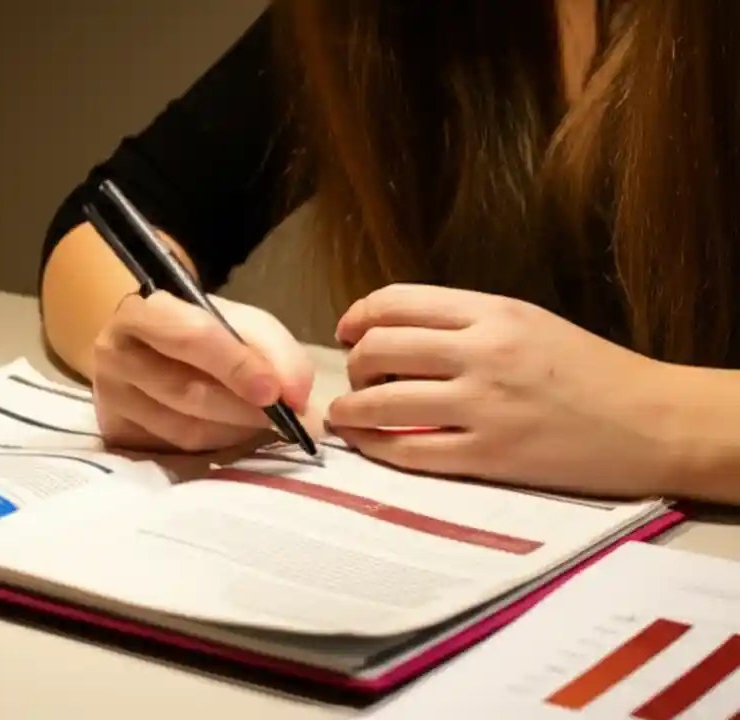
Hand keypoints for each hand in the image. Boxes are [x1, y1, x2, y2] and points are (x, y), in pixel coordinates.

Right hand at [92, 291, 315, 451]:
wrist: (142, 349)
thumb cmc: (193, 330)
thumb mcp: (234, 321)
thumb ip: (273, 350)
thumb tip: (299, 399)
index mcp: (140, 312)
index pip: (189, 337)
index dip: (237, 365)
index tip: (276, 392)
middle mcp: (114, 355)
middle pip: (185, 391)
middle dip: (244, 408)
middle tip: (286, 417)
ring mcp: (110, 401)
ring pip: (184, 430)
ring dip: (236, 431)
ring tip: (264, 422)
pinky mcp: (117, 437)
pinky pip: (177, 453)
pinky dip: (218, 446)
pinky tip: (233, 432)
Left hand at [327, 284, 672, 496]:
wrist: (654, 422)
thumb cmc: (592, 372)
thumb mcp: (528, 323)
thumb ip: (465, 323)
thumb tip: (396, 333)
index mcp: (493, 312)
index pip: (396, 301)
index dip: (358, 317)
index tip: (348, 333)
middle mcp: (483, 352)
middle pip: (379, 348)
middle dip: (354, 366)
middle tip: (357, 380)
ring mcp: (484, 405)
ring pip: (382, 402)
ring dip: (350, 410)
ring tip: (347, 416)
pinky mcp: (489, 455)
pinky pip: (409, 451)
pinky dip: (376, 447)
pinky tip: (369, 444)